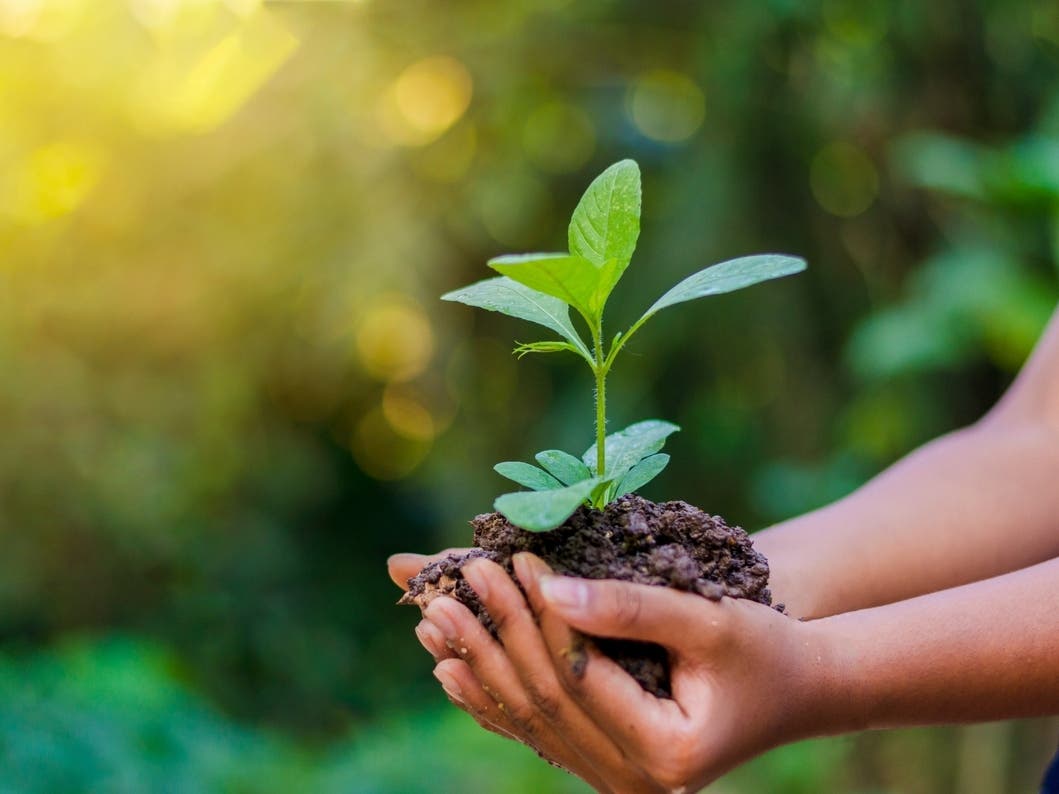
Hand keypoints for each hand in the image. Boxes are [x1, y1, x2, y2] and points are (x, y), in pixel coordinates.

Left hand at [423, 553, 836, 791]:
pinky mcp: (607, 764)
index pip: (579, 679)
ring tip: (430, 624)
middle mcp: (635, 784)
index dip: (539, 618)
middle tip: (448, 589)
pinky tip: (451, 670)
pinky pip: (539, 733)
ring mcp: (617, 781)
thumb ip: (631, 608)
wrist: (798, 691)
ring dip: (479, 669)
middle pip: (544, 704)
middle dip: (494, 641)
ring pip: (531, 722)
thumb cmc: (766, 649)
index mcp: (665, 755)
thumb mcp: (708, 620)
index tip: (508, 561)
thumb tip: (549, 587)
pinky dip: (493, 699)